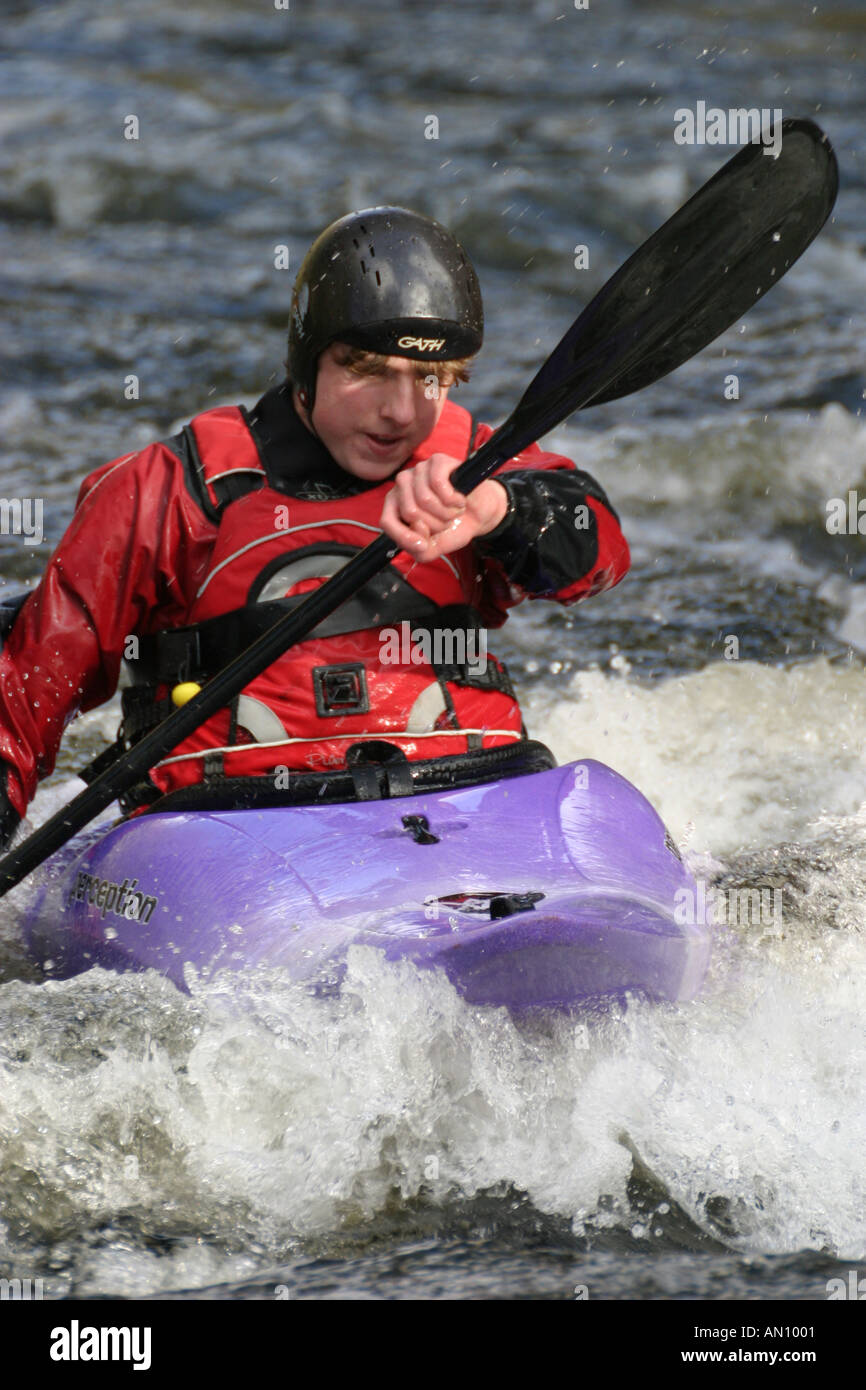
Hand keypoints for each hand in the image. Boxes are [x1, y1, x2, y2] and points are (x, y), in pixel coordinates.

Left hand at [380, 453, 507, 562]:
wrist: (479, 514)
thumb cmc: (453, 526)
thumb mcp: (434, 548)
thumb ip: (418, 550)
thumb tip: (418, 539)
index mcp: (395, 505)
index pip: (387, 521)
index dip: (404, 536)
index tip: (424, 545)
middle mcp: (403, 485)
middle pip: (410, 512)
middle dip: (434, 525)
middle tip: (446, 522)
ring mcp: (418, 470)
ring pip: (425, 499)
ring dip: (446, 513)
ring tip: (454, 512)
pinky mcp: (437, 461)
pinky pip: (438, 484)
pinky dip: (453, 499)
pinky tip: (459, 500)